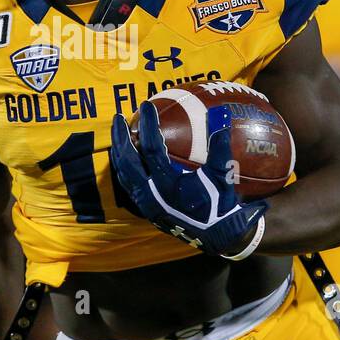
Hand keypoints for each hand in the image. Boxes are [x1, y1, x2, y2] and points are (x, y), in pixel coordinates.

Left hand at [109, 102, 267, 257]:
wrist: (218, 235)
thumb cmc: (220, 202)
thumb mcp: (222, 173)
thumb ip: (219, 143)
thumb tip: (221, 112)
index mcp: (169, 184)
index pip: (152, 148)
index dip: (148, 125)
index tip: (146, 105)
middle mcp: (152, 194)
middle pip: (127, 161)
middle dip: (120, 137)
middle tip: (118, 117)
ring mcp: (146, 203)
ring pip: (123, 174)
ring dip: (119, 152)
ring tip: (118, 134)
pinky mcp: (146, 209)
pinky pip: (128, 185)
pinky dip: (124, 169)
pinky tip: (125, 158)